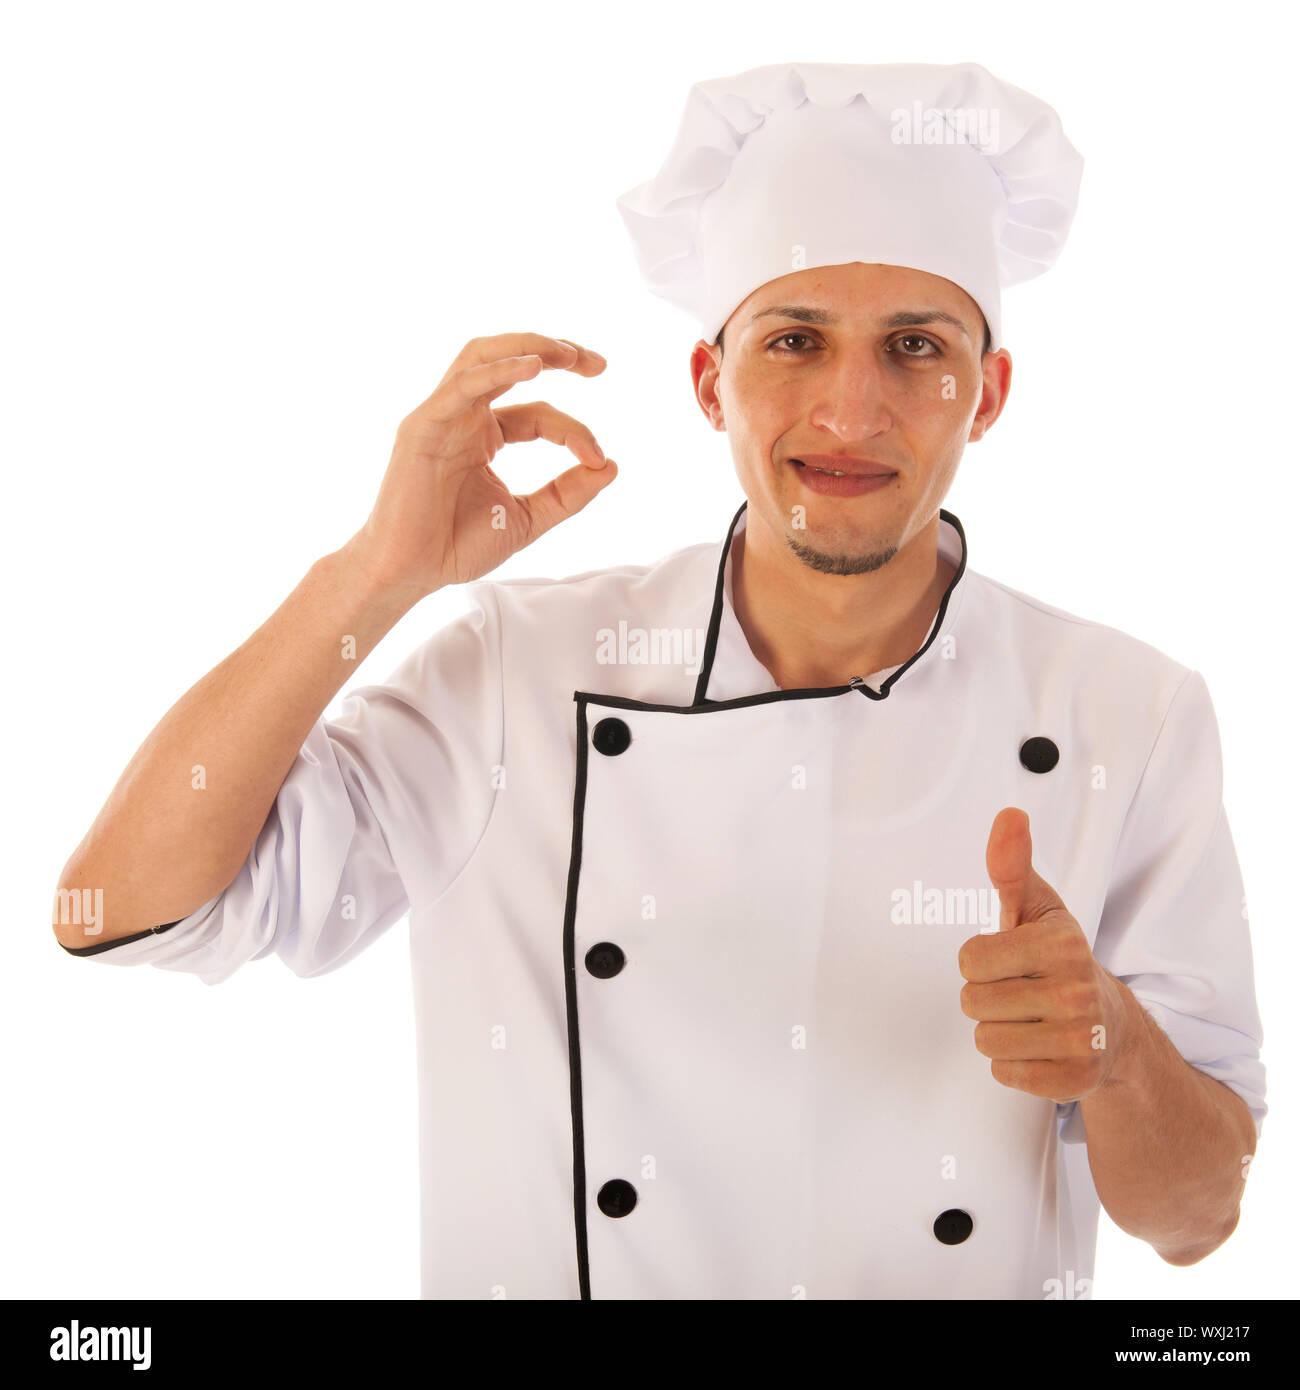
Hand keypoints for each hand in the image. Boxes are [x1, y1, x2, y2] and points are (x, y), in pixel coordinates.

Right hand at [344, 333, 616, 598]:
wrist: (410, 573)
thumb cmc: (455, 546)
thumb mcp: (528, 518)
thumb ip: (568, 494)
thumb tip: (610, 466)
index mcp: (485, 436)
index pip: (539, 415)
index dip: (573, 432)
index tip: (598, 458)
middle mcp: (464, 418)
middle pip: (509, 363)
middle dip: (555, 353)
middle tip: (596, 363)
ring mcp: (441, 417)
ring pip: (482, 357)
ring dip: (527, 346)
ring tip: (567, 352)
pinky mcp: (423, 426)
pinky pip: (461, 386)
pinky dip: (497, 371)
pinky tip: (531, 366)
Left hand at [957, 807, 1134, 1102]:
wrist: (1113, 1023)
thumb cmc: (1058, 958)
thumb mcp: (1036, 907)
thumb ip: (1011, 864)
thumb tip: (1009, 815)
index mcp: (1064, 945)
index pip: (969, 959)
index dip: (979, 960)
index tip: (1008, 958)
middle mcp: (1079, 993)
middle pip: (973, 1003)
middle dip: (986, 997)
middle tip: (1020, 992)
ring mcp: (1083, 1041)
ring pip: (986, 1041)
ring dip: (998, 1032)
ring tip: (1029, 1019)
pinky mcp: (1077, 1081)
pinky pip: (1005, 1075)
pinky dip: (1013, 1065)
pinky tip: (1040, 1048)